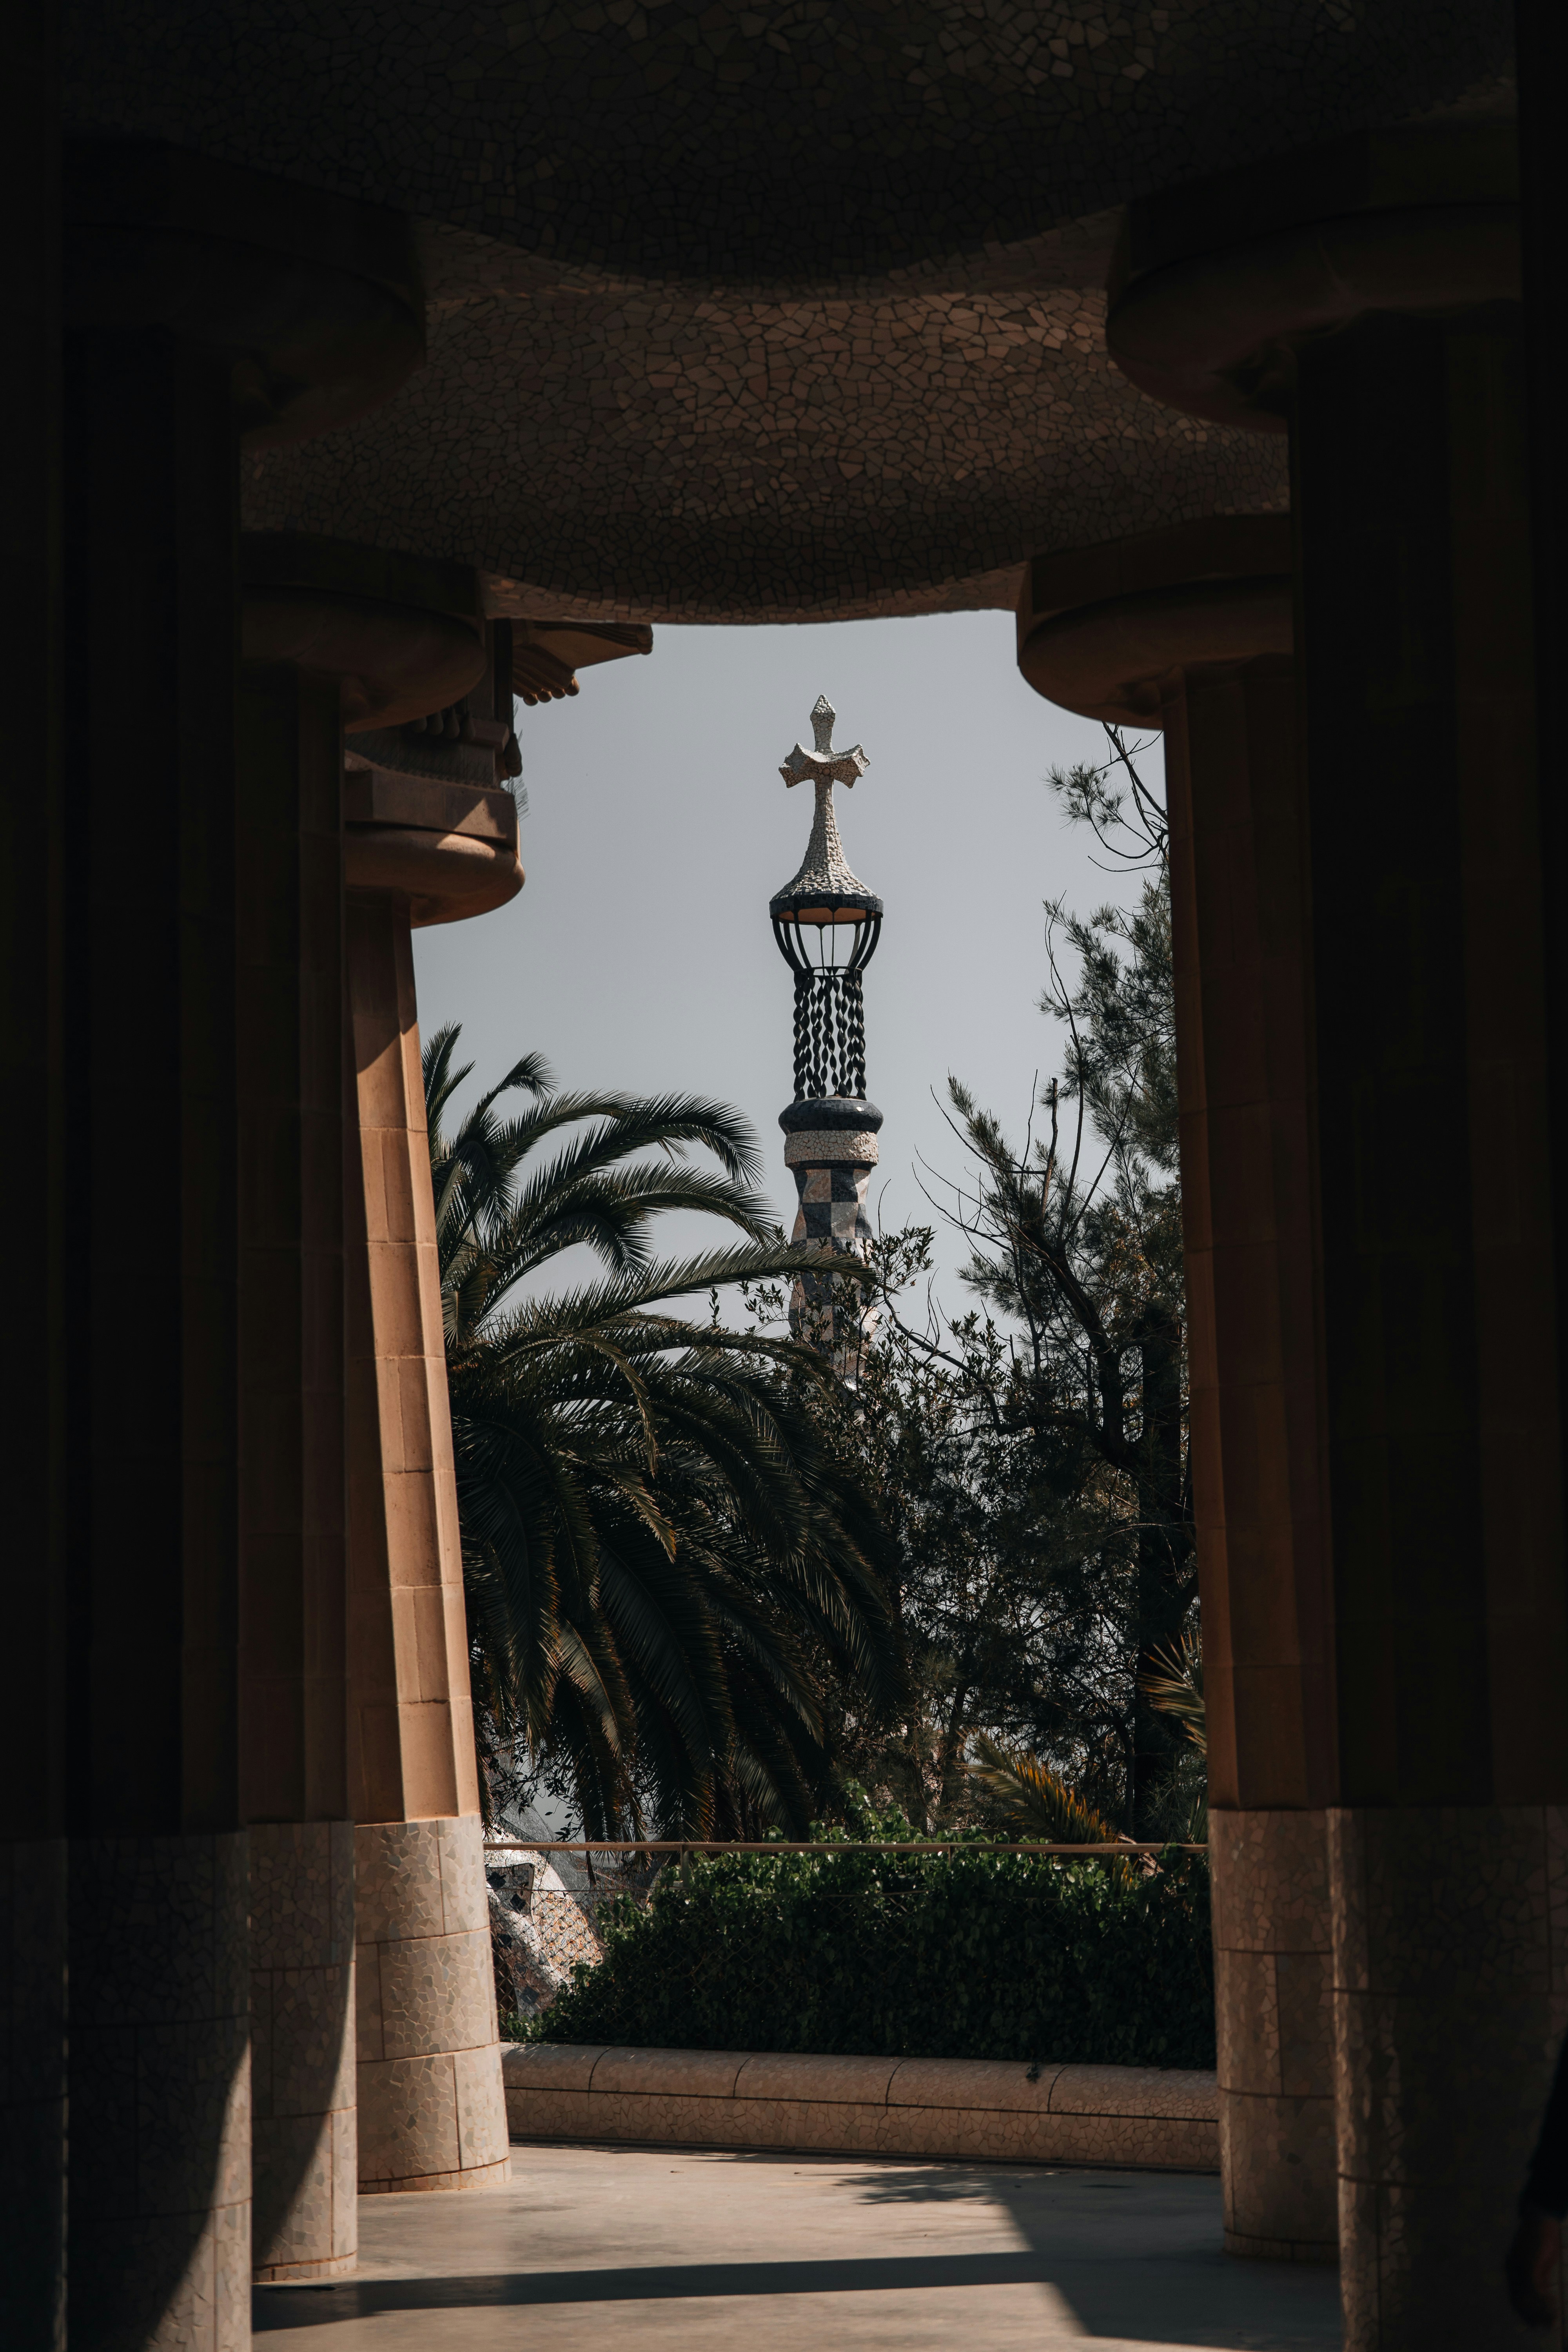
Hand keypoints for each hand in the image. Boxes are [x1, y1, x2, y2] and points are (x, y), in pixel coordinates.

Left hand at [1507, 2206, 1560, 2328]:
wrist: (1541, 2217)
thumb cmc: (1542, 2238)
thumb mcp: (1540, 2262)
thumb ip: (1540, 2277)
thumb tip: (1543, 2295)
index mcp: (1512, 2269)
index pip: (1516, 2298)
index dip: (1527, 2313)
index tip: (1539, 2324)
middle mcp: (1512, 2270)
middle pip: (1519, 2302)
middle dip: (1534, 2317)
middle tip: (1548, 2326)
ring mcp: (1518, 2268)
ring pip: (1527, 2299)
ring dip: (1541, 2312)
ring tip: (1553, 2319)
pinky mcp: (1528, 2265)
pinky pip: (1534, 2289)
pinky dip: (1543, 2301)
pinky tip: (1554, 2304)